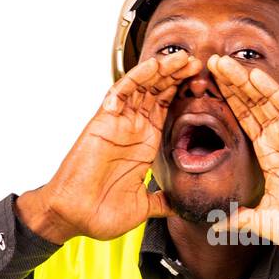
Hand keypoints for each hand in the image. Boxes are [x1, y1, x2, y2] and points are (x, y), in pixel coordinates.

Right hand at [17, 51, 200, 242]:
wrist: (74, 218)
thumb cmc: (100, 213)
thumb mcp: (143, 207)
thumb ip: (162, 202)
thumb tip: (180, 207)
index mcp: (145, 145)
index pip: (167, 110)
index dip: (184, 94)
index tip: (205, 83)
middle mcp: (133, 130)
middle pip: (157, 92)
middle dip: (177, 76)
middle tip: (198, 63)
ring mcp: (118, 124)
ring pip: (142, 87)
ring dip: (162, 71)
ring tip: (183, 59)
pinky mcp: (103, 121)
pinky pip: (121, 92)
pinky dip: (137, 78)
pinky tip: (154, 66)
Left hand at [205, 54, 278, 260]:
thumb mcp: (261, 220)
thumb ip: (238, 218)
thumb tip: (216, 226)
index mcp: (270, 156)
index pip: (245, 121)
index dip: (228, 103)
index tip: (209, 87)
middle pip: (252, 105)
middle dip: (232, 84)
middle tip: (211, 62)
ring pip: (265, 101)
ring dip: (244, 81)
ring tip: (223, 63)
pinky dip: (271, 90)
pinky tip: (254, 75)